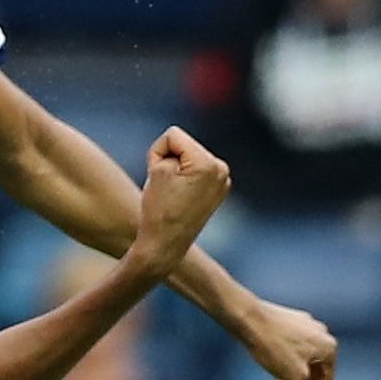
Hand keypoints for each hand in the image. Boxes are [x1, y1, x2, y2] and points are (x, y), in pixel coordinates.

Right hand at [129, 127, 229, 275]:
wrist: (166, 244)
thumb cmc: (158, 208)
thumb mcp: (158, 169)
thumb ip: (171, 148)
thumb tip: (188, 152)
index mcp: (208, 163)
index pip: (173, 135)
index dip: (157, 153)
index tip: (159, 177)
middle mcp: (222, 169)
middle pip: (183, 144)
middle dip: (170, 160)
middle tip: (166, 187)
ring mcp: (223, 181)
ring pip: (189, 157)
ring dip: (178, 168)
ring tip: (174, 193)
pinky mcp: (219, 190)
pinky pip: (196, 170)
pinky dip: (186, 178)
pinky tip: (182, 197)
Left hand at [242, 300, 337, 379]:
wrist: (245, 316)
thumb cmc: (272, 345)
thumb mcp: (293, 376)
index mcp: (329, 347)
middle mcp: (321, 333)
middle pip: (315, 370)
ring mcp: (305, 324)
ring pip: (302, 358)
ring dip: (291, 372)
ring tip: (274, 378)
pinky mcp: (288, 319)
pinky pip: (292, 346)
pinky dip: (284, 357)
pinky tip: (269, 359)